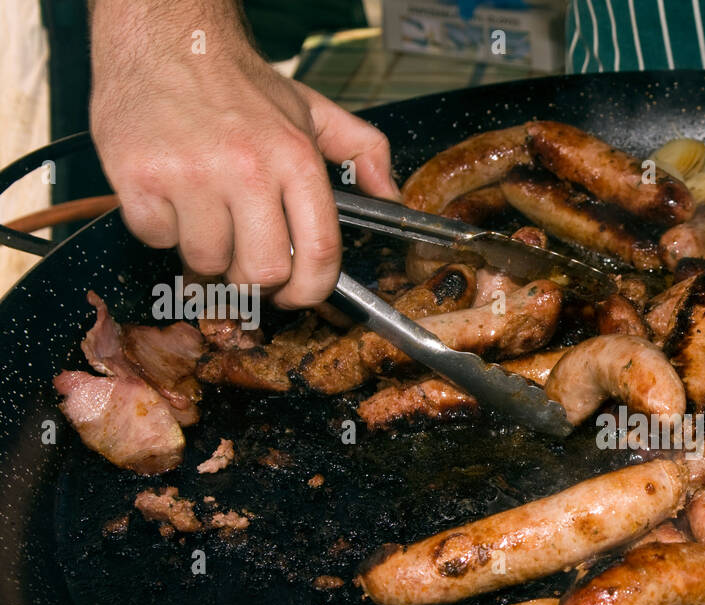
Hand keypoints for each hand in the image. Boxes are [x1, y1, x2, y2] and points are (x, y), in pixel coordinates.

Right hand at [89, 0, 399, 307]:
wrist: (167, 35)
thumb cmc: (239, 81)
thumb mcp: (313, 109)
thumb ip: (364, 150)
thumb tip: (393, 195)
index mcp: (295, 159)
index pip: (318, 253)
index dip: (309, 291)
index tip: (296, 296)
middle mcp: (247, 168)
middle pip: (260, 273)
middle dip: (252, 276)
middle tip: (242, 252)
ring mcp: (190, 174)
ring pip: (206, 262)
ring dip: (203, 249)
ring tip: (203, 210)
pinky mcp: (138, 177)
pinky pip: (155, 238)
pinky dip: (160, 225)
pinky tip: (168, 192)